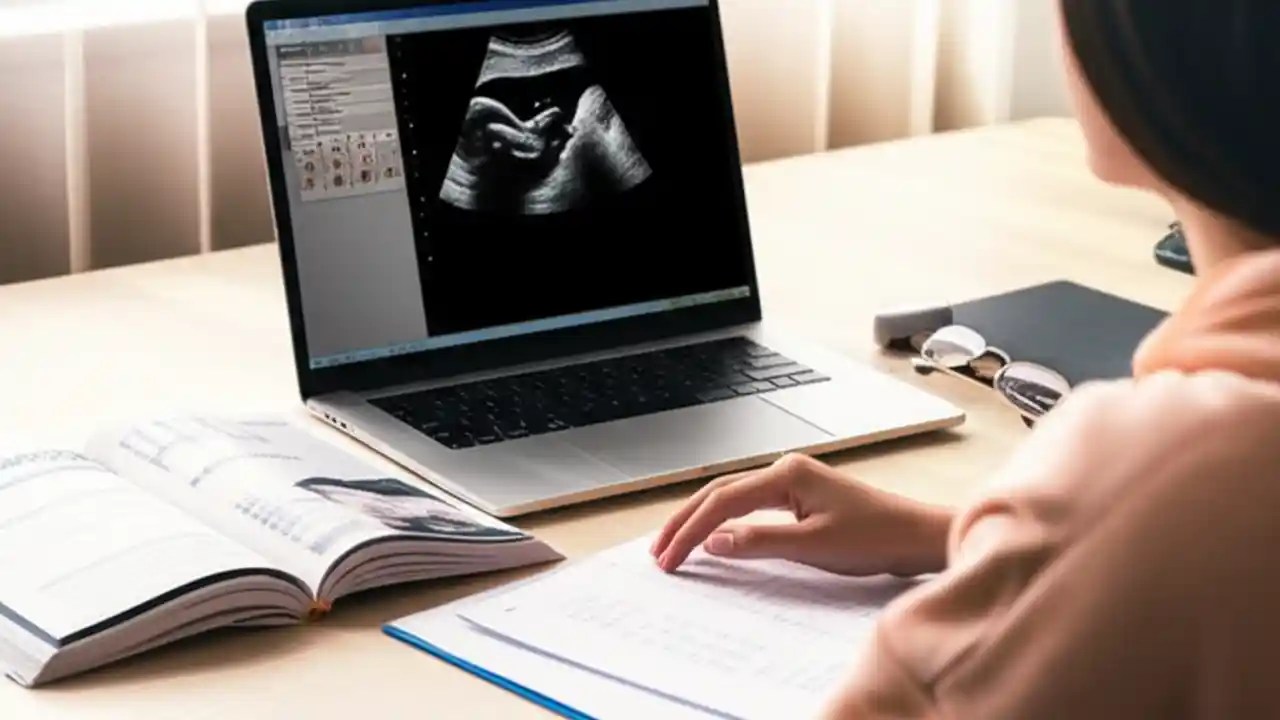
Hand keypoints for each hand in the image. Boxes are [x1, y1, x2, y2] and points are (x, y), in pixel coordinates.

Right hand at [650, 454, 952, 576]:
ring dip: (702, 520)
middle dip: (685, 522)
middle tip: (659, 553)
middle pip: (719, 493)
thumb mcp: (813, 547)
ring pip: (732, 497)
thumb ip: (760, 542)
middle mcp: (785, 470)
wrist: (918, 536)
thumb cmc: (876, 538)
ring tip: (674, 545)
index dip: (691, 532)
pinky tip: (715, 537)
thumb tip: (714, 541)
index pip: (722, 502)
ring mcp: (793, 481)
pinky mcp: (801, 497)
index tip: (670, 559)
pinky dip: (726, 521)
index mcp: (786, 474)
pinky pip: (751, 505)